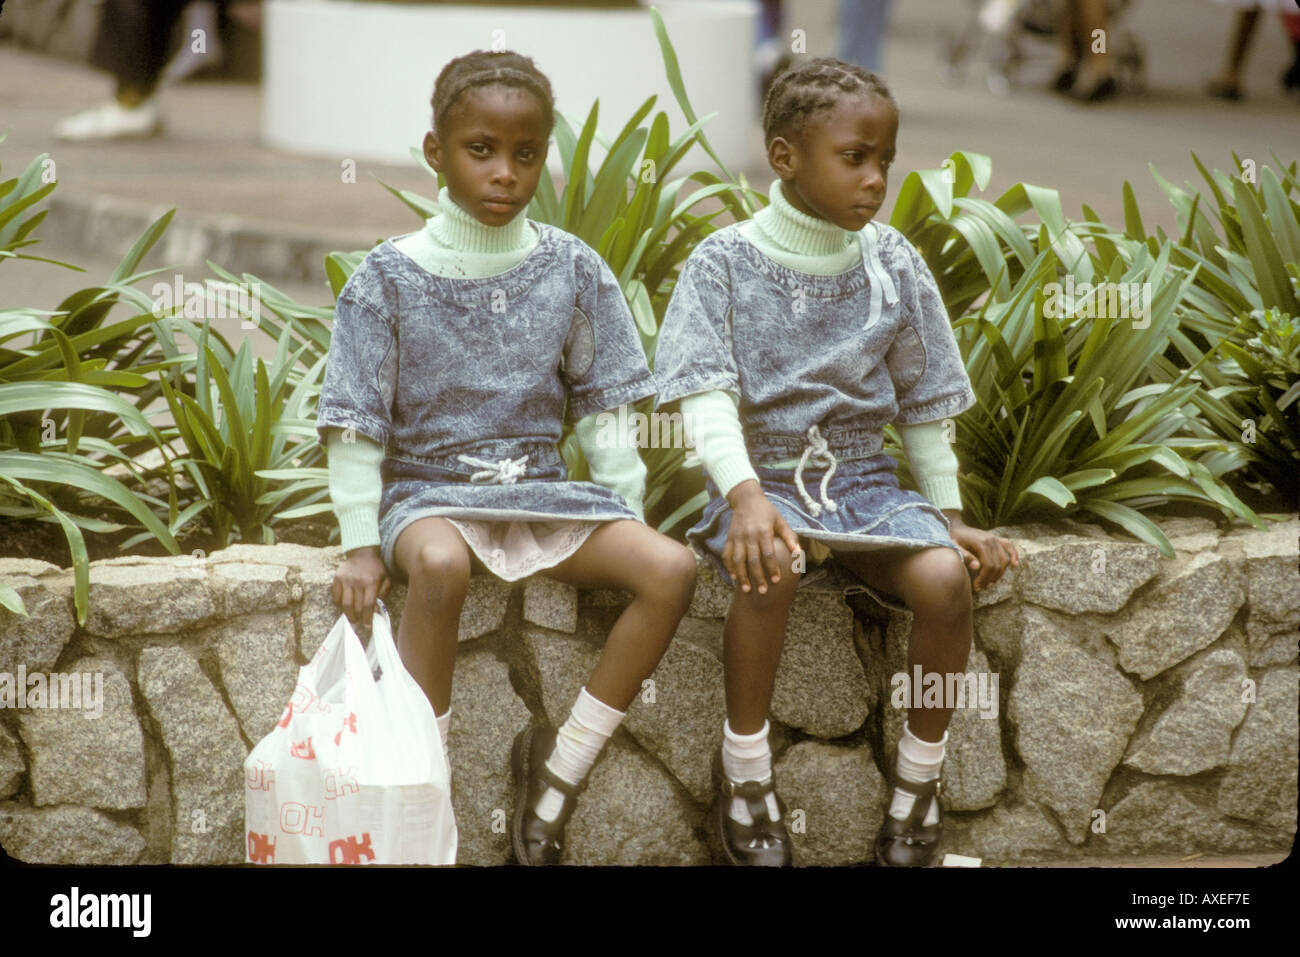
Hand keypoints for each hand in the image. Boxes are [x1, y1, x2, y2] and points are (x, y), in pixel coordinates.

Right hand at [331, 546, 390, 629]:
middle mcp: (357, 582)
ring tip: (352, 619)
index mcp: (371, 582)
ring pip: (344, 604)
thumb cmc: (376, 568)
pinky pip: (335, 597)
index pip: (368, 605)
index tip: (368, 626)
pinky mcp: (337, 578)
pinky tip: (344, 607)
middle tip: (359, 624)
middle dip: (358, 618)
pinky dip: (339, 605)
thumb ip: (383, 593)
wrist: (362, 552)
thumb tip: (376, 609)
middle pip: (356, 606)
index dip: (367, 618)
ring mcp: (346, 580)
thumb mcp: (386, 578)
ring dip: (348, 614)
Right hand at [723, 480, 801, 594]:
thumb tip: (798, 552)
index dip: (772, 568)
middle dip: (757, 577)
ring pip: (737, 560)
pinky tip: (733, 577)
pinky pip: (726, 555)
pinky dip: (729, 567)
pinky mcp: (729, 538)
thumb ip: (789, 536)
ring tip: (746, 589)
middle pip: (752, 560)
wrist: (746, 499)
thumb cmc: (767, 511)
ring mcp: (737, 537)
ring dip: (741, 576)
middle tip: (763, 591)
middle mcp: (749, 535)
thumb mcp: (780, 520)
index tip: (776, 580)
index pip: (768, 553)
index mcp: (763, 531)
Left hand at [943, 511, 1018, 590]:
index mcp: (981, 543)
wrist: (954, 526)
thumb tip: (977, 567)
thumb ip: (965, 556)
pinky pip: (1009, 546)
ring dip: (999, 574)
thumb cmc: (953, 538)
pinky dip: (1014, 555)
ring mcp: (994, 539)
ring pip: (1004, 560)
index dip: (984, 578)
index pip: (988, 565)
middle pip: (997, 565)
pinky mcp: (996, 538)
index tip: (976, 586)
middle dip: (990, 578)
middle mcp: (991, 540)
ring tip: (989, 583)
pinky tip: (1015, 565)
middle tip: (980, 587)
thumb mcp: (954, 547)